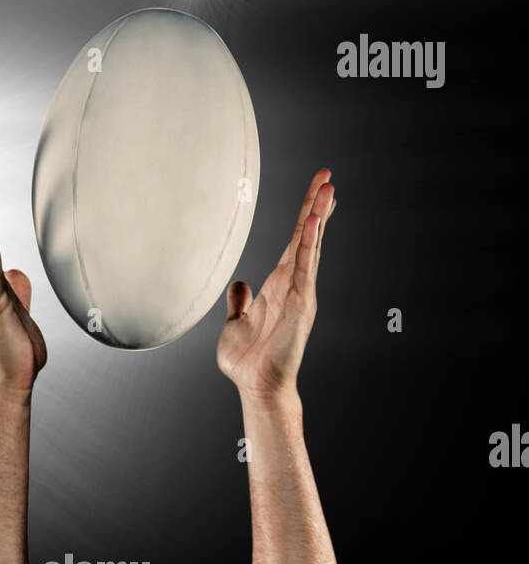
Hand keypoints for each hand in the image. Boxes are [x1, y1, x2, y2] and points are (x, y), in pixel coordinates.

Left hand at [217, 169, 335, 400]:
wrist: (257, 387)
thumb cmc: (248, 362)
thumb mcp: (235, 324)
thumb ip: (239, 302)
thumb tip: (239, 284)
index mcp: (278, 286)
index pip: (295, 243)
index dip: (304, 217)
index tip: (318, 191)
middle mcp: (293, 286)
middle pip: (307, 237)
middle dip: (317, 207)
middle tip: (328, 177)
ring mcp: (300, 294)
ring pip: (311, 248)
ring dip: (318, 218)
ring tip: (328, 189)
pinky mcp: (301, 305)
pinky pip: (306, 269)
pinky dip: (310, 245)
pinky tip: (314, 224)